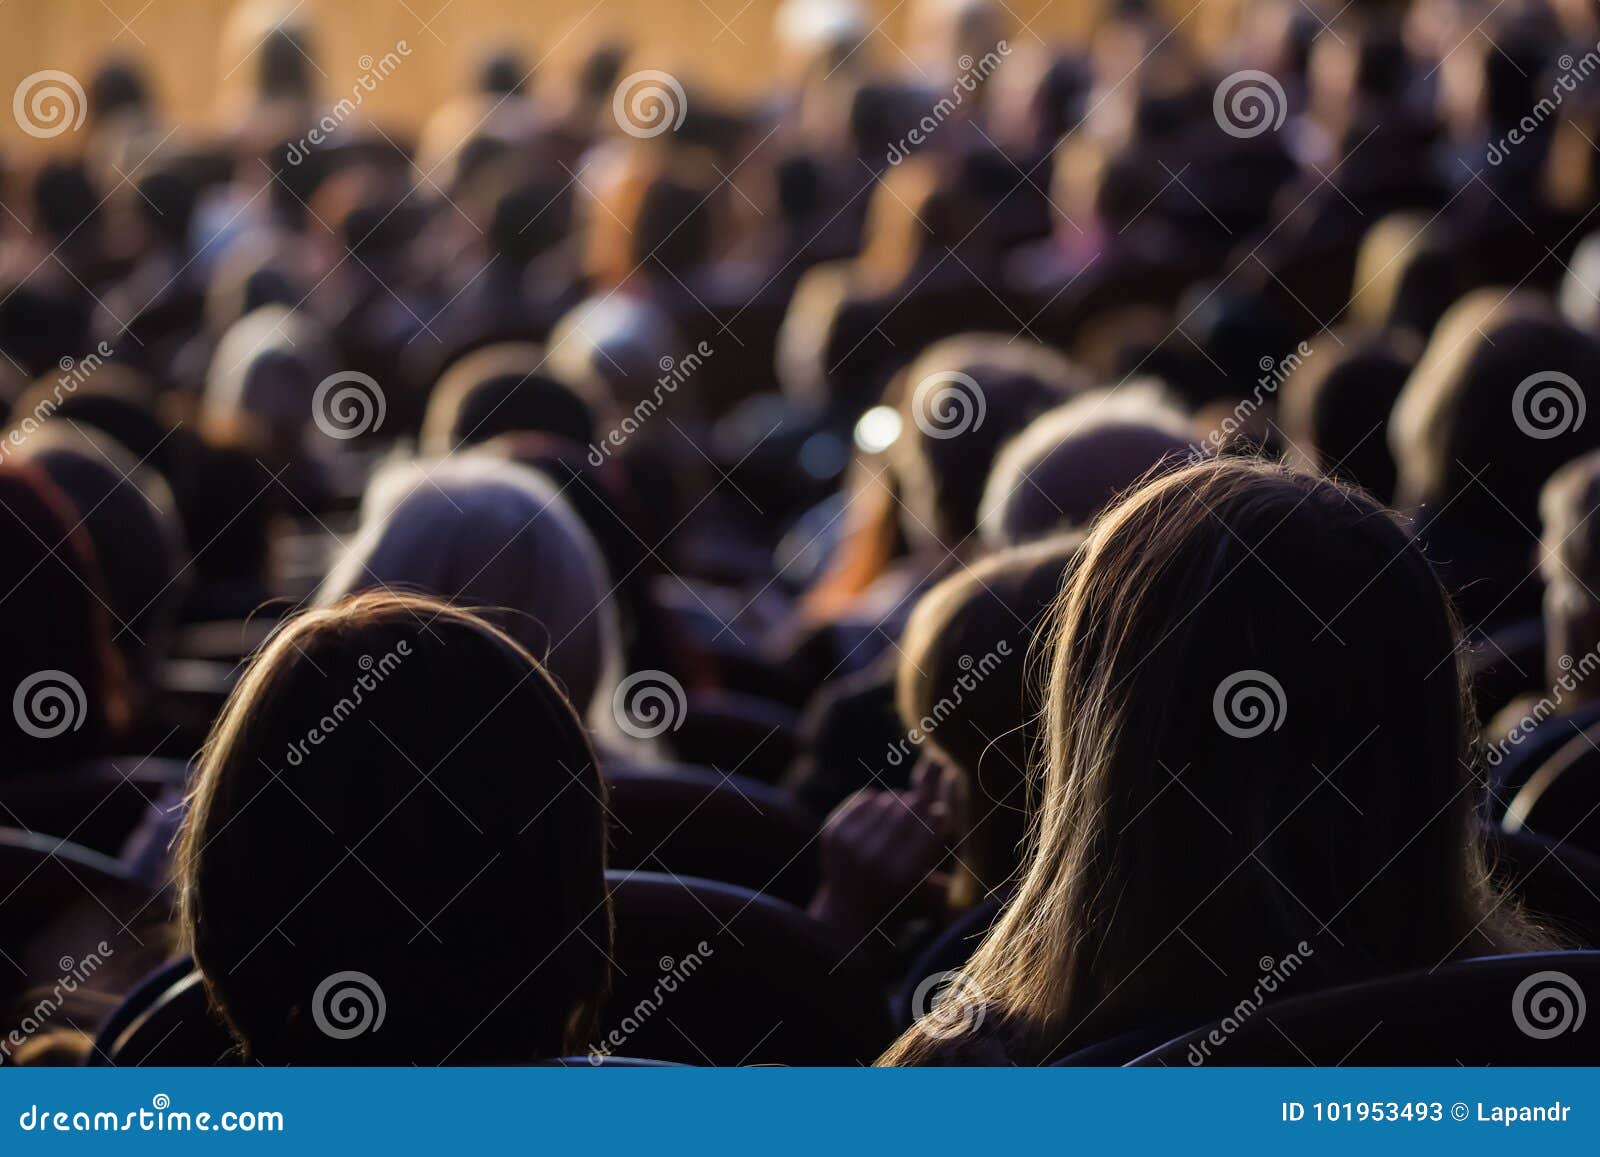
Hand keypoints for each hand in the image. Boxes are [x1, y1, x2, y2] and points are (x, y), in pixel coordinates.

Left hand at [807, 761, 958, 939]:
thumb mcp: (920, 879)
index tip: (940, 812)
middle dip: (918, 805)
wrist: (848, 905)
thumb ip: (934, 848)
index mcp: (902, 874)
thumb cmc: (895, 889)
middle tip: (919, 808)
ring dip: (897, 802)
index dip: (939, 816)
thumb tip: (944, 809)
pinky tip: (878, 813)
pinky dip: (876, 800)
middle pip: (910, 809)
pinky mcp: (833, 831)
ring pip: (888, 800)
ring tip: (897, 814)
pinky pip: (865, 797)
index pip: (932, 828)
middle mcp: (875, 859)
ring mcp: (850, 843)